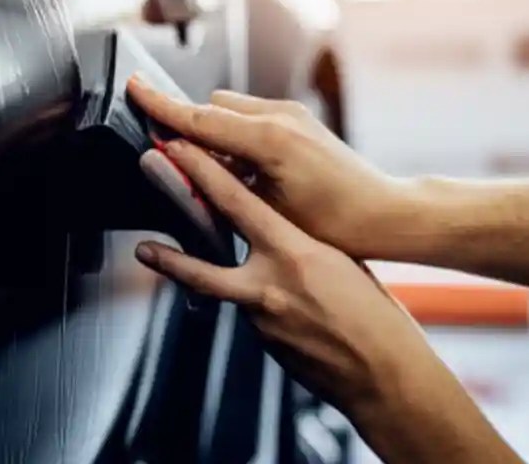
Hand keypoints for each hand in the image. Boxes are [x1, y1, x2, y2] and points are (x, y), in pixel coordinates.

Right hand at [128, 76, 403, 259]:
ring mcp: (291, 114)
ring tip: (220, 175)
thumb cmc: (333, 222)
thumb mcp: (266, 209)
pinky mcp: (298, 120)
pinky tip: (246, 171)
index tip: (133, 87)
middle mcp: (279, 116)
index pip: (199, 116)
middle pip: (211, 109)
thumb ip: (221, 182)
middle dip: (191, 130)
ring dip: (216, 134)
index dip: (160, 104)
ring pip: (230, 112)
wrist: (382, 214)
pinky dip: (237, 137)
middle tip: (178, 163)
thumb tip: (186, 166)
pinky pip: (251, 117)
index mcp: (268, 138)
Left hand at [133, 138, 414, 415]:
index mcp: (295, 252)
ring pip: (226, 291)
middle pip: (202, 264)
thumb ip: (304, 245)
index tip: (176, 150)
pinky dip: (258, 307)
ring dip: (212, 278)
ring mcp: (262, 321)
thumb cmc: (378, 317)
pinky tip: (282, 311)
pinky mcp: (265, 346)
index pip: (236, 203)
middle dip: (168, 252)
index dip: (202, 173)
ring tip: (168, 262)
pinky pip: (252, 317)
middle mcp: (269, 285)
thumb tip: (280, 233)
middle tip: (141, 243)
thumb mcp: (342, 262)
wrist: (387, 377)